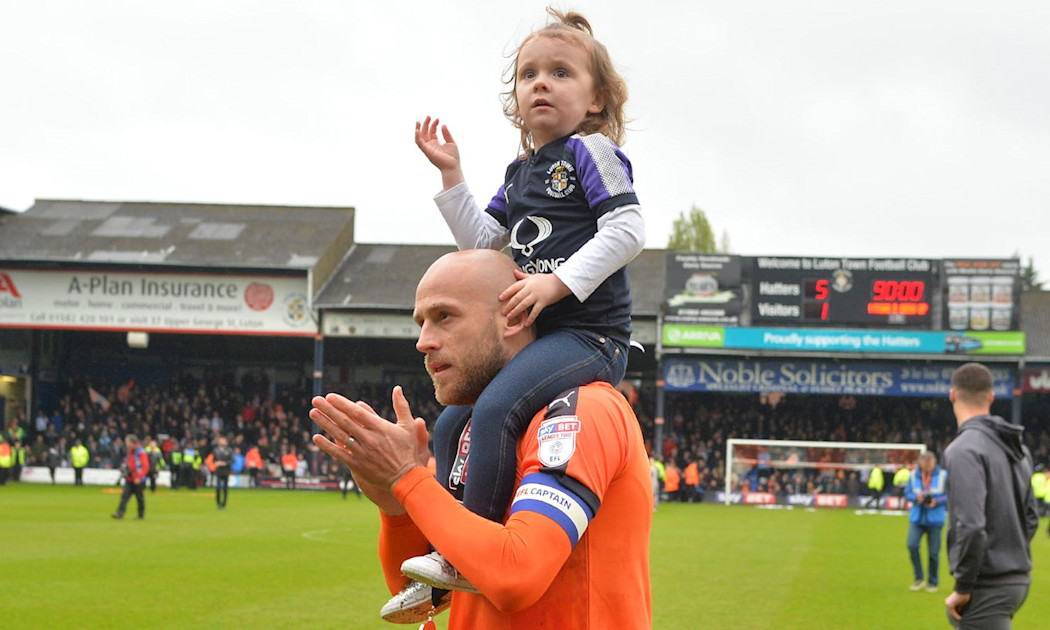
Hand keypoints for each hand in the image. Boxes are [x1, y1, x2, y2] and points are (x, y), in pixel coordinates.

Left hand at [310, 387, 429, 511]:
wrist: (405, 478)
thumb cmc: (406, 450)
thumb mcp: (408, 426)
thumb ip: (402, 406)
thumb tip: (398, 388)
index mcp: (380, 428)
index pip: (357, 413)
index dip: (342, 404)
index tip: (330, 397)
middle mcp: (369, 439)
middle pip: (345, 422)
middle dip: (329, 410)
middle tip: (316, 400)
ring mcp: (362, 453)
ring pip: (340, 436)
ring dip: (325, 424)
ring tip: (313, 413)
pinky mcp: (357, 466)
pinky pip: (339, 454)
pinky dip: (327, 446)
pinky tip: (316, 438)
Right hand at [414, 116, 464, 188]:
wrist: (453, 167)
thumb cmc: (453, 157)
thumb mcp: (451, 142)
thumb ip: (446, 134)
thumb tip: (443, 124)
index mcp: (436, 143)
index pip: (432, 131)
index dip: (434, 124)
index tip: (438, 119)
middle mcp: (430, 145)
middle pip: (425, 133)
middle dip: (425, 124)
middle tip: (428, 116)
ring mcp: (428, 148)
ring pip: (419, 138)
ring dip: (418, 129)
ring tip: (418, 121)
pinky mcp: (427, 152)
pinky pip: (419, 144)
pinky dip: (417, 137)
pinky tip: (417, 130)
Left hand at [501, 269, 571, 326]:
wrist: (561, 282)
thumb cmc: (546, 279)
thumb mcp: (533, 276)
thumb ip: (523, 276)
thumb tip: (514, 272)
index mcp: (527, 282)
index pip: (514, 287)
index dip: (506, 293)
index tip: (500, 298)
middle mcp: (530, 288)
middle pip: (517, 297)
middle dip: (509, 305)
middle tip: (503, 312)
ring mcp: (536, 295)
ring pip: (523, 304)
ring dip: (516, 311)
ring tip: (509, 317)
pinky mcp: (543, 302)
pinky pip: (535, 311)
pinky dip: (530, 318)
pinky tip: (526, 324)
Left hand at [945, 591, 969, 620]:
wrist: (963, 590)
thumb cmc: (964, 595)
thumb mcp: (961, 602)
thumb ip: (960, 607)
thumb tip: (960, 614)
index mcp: (950, 601)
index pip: (953, 609)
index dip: (956, 614)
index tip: (960, 617)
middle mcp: (947, 602)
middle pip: (951, 611)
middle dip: (956, 616)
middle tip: (960, 620)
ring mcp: (948, 603)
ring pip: (952, 613)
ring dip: (956, 617)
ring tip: (961, 620)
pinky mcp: (950, 605)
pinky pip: (953, 612)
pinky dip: (956, 616)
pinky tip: (960, 618)